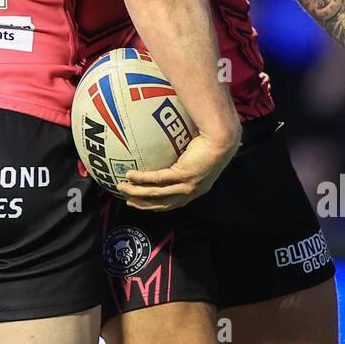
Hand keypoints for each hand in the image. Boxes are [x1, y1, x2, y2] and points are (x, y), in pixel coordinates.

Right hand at [116, 127, 240, 211]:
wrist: (222, 138)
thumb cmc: (212, 140)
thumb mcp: (198, 155)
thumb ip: (185, 159)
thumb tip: (172, 151)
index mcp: (195, 190)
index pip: (173, 203)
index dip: (156, 205)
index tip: (143, 203)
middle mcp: (191, 192)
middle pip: (162, 204)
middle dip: (143, 204)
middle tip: (128, 201)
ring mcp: (188, 185)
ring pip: (157, 194)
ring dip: (137, 193)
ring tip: (122, 187)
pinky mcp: (184, 175)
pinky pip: (158, 178)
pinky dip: (142, 178)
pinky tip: (130, 174)